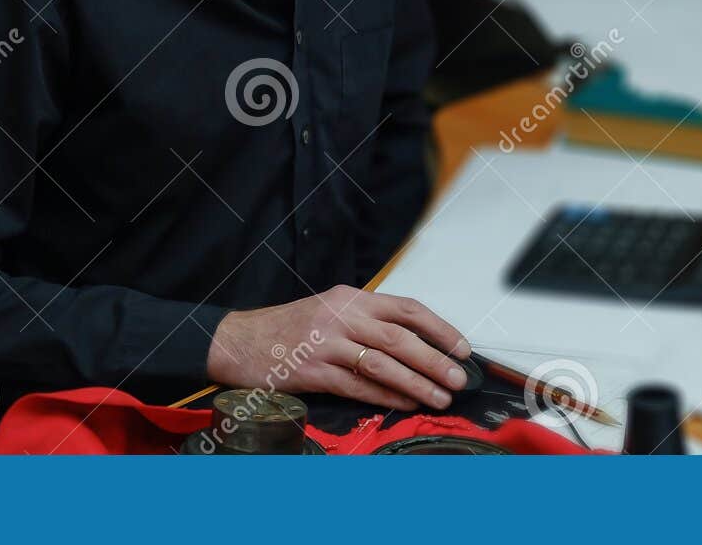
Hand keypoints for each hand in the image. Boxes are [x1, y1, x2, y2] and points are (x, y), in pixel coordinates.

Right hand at [206, 285, 471, 410]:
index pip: (406, 308)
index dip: (438, 328)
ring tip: (440, 397)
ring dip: (416, 382)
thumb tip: (417, 346)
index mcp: (351, 298)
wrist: (239, 341)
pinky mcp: (313, 371)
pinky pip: (357, 385)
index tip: (462, 347)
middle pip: (399, 337)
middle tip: (459, 378)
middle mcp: (342, 316)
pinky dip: (385, 395)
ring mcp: (326, 343)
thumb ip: (368, 322)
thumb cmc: (291, 328)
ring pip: (382, 363)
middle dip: (434, 359)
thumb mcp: (331, 311)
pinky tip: (405, 403)